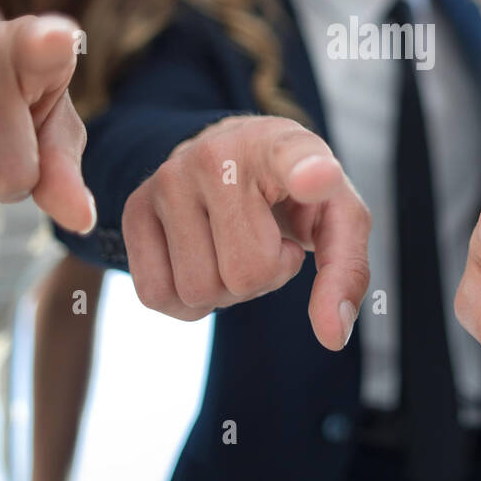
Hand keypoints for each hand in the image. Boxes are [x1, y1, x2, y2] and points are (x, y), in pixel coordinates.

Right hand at [0, 14, 95, 234]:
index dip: (48, 47)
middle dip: (13, 181)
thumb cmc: (16, 106)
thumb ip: (65, 170)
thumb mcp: (51, 128)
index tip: (56, 41)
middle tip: (1, 147)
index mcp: (27, 44)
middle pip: (9, 175)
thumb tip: (81, 220)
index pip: (41, 47)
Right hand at [121, 115, 370, 349]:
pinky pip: (155, 295)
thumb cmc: (292, 194)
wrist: (234, 159)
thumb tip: (332, 336)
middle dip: (263, 278)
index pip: (294, 158)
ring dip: (224, 291)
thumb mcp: (335, 219)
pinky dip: (186, 302)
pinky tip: (201, 261)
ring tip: (232, 247)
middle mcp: (219, 153)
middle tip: (265, 242)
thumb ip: (345, 271)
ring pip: (198, 291)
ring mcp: (169, 177)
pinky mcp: (135, 207)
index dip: (308, 172)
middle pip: (246, 273)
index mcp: (284, 145)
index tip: (319, 177)